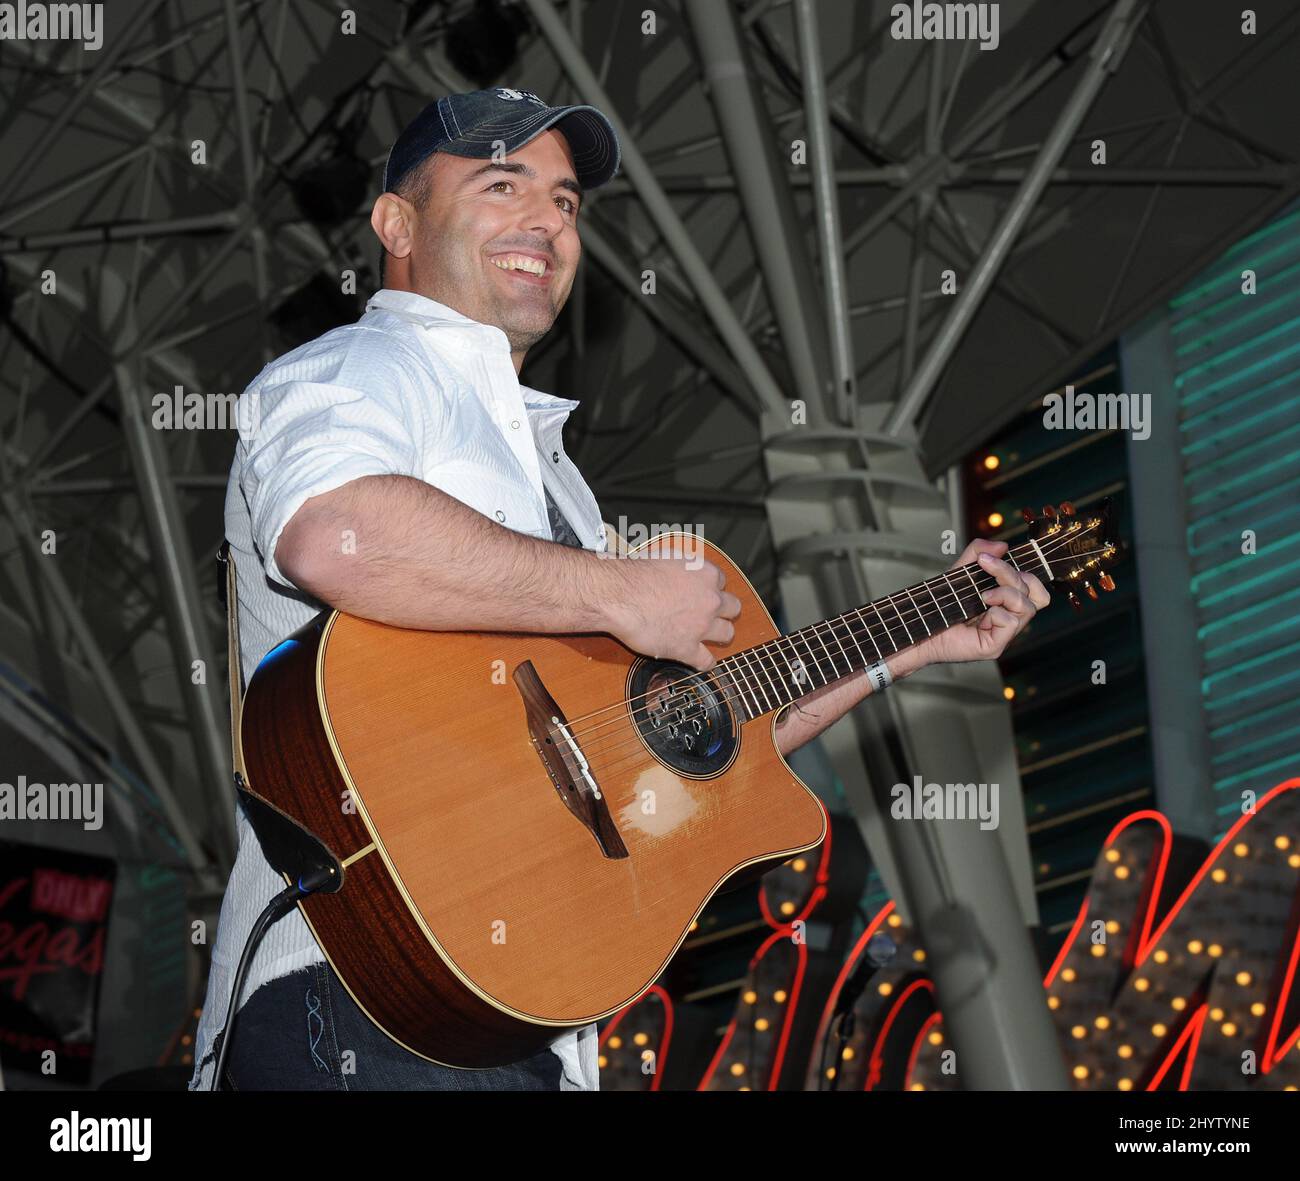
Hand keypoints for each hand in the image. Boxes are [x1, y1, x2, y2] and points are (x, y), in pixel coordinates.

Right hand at [606, 544, 741, 670]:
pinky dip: (705, 662)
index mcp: (705, 573)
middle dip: (724, 610)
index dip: (711, 587)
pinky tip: (702, 661)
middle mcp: (710, 599)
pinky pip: (706, 660)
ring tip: (712, 636)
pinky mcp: (687, 648)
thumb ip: (680, 564)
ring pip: (727, 633)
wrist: (621, 596)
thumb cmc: (635, 574)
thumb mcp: (665, 555)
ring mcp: (701, 625)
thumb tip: (678, 566)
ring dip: (720, 634)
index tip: (704, 591)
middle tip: (713, 613)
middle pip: (733, 607)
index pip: (721, 581)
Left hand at [910, 538, 1049, 666]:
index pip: (1035, 588)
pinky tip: (982, 614)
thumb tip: (1003, 545)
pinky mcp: (994, 646)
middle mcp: (1010, 618)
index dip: (1023, 571)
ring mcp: (1003, 634)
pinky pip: (1012, 624)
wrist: (920, 626)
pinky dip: (997, 613)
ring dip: (1006, 594)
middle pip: (1034, 593)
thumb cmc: (941, 604)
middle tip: (984, 566)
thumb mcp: (960, 571)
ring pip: (1027, 608)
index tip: (988, 559)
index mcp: (1007, 603)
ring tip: (983, 595)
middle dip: (1009, 574)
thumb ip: (977, 553)